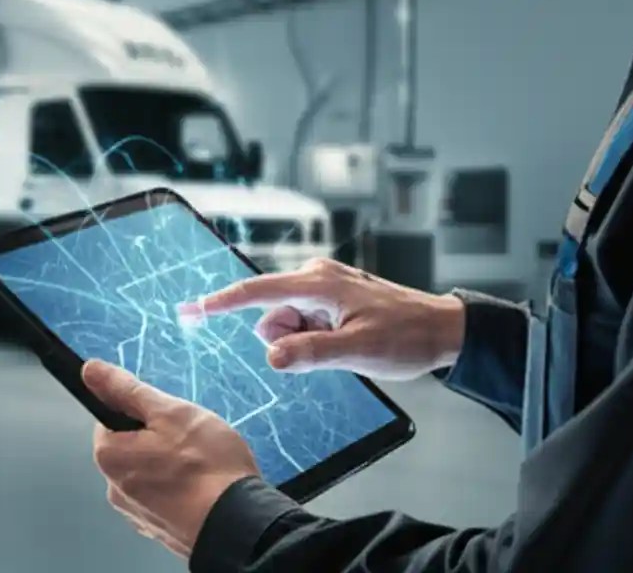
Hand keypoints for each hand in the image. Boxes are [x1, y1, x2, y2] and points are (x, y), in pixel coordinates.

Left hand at [82, 359, 258, 559]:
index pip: (111, 419)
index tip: (169, 419)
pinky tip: (205, 489)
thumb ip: (127, 390)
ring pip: (150, 475)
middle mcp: (114, 489)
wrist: (239, 524)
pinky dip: (182, 491)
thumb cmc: (206, 464)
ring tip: (203, 465)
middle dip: (159, 440)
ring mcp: (138, 515)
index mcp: (109, 457)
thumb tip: (90, 371)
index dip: (142, 413)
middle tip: (192, 441)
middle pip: (131, 449)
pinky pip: (166, 500)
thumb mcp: (169, 412)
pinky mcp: (161, 531)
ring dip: (171, 467)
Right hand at [177, 257, 464, 379]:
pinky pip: (305, 319)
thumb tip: (271, 355)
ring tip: (343, 347)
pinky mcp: (333, 296)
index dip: (219, 302)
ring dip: (302, 339)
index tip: (189, 310)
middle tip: (327, 351)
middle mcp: (317, 276)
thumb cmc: (405, 337)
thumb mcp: (357, 351)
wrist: (444, 330)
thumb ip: (310, 353)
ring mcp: (325, 285)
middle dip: (285, 338)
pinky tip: (343, 342)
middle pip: (272, 312)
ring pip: (288, 319)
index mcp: (318, 283)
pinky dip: (314, 336)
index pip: (256, 291)